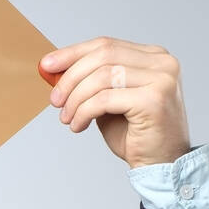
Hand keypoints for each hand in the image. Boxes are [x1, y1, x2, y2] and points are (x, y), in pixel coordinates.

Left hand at [39, 36, 191, 168]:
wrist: (161, 164)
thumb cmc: (135, 134)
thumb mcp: (107, 101)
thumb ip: (89, 82)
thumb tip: (54, 69)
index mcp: (152, 56)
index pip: (106, 44)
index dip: (73, 53)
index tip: (47, 65)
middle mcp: (161, 62)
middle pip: (103, 55)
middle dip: (70, 78)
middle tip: (55, 101)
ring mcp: (161, 79)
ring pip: (102, 76)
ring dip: (76, 99)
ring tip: (67, 118)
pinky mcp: (154, 100)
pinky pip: (105, 99)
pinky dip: (84, 112)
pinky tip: (79, 126)